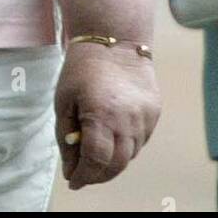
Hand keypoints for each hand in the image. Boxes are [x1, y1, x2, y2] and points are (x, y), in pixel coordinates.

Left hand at [55, 40, 159, 189]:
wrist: (115, 38)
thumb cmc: (83, 68)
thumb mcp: (63, 101)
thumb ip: (67, 137)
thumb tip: (71, 168)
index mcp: (101, 115)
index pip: (96, 161)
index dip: (84, 175)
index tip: (73, 180)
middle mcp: (128, 119)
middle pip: (116, 165)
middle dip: (98, 175)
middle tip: (84, 173)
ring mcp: (145, 116)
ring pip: (130, 155)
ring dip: (112, 161)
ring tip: (96, 152)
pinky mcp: (154, 112)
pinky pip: (140, 140)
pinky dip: (125, 146)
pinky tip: (112, 136)